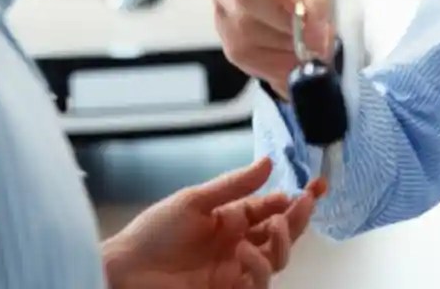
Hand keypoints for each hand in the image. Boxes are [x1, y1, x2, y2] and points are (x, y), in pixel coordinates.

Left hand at [102, 157, 326, 288]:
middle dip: (300, 217)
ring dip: (283, 242)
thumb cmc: (152, 234)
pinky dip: (258, 267)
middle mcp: (240, 244)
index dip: (297, 198)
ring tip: (274, 226)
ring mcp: (236, 270)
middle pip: (284, 234)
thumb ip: (234, 185)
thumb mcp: (194, 200)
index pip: (274, 208)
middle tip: (306, 201)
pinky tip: (243, 252)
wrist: (124, 270)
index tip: (315, 185)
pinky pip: (260, 284)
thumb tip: (269, 163)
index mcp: (233, 220)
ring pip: (278, 259)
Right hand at [214, 0, 336, 98]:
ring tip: (301, 43)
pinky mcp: (219, 24)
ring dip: (280, 41)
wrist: (295, 5)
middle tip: (304, 33)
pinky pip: (241, 48)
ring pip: (243, 23)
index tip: (301, 9)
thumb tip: (311, 38)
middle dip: (281, 18)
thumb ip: (318, 4)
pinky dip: (272, 58)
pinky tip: (287, 53)